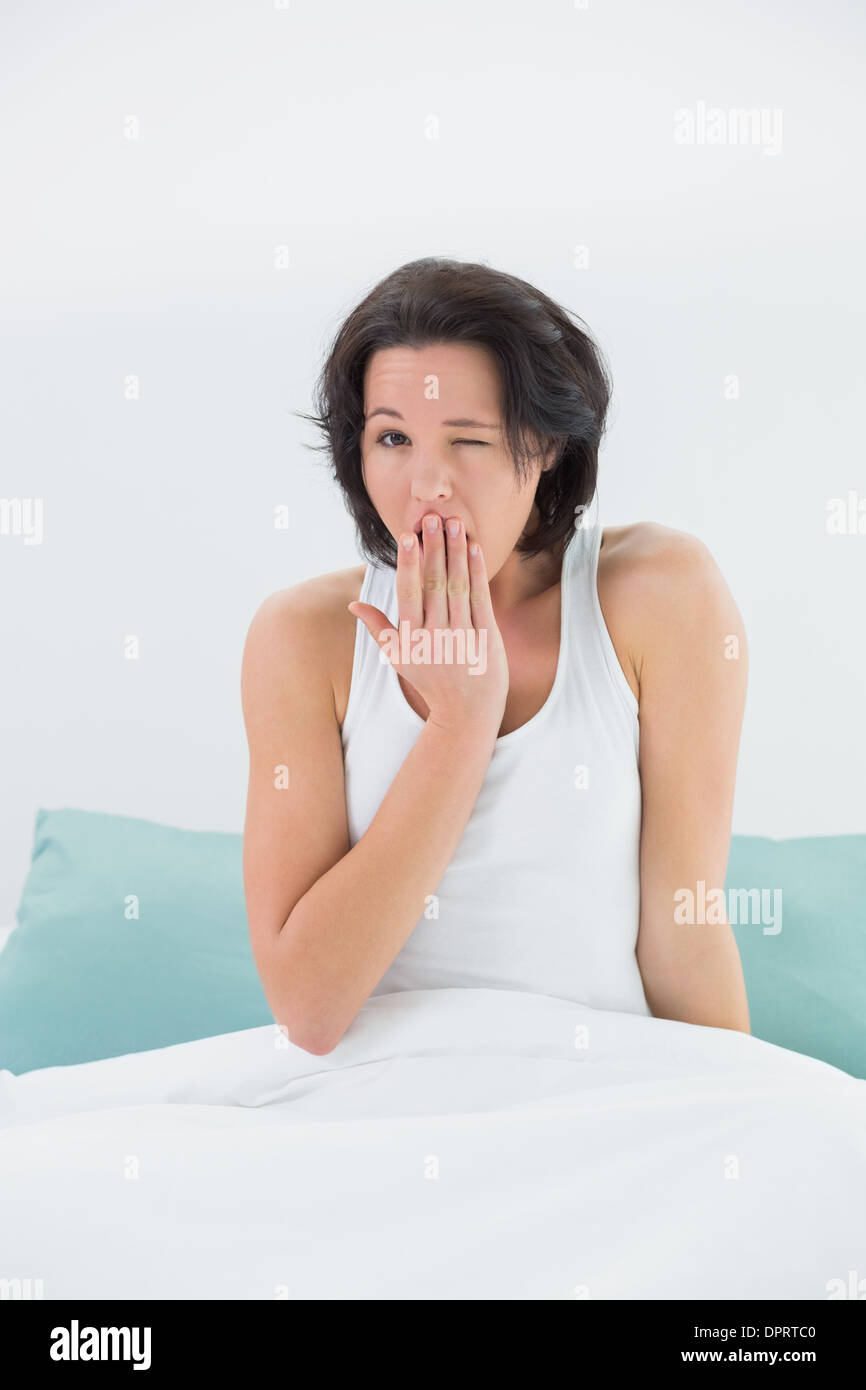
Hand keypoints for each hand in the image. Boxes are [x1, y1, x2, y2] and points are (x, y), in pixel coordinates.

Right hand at [348, 513, 508, 735]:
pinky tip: (475, 549)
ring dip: (457, 553)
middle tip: (433, 519)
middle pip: (433, 584)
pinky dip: (478, 572)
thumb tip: (353, 604)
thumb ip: (378, 628)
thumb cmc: (430, 681)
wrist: (467, 712)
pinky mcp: (486, 638)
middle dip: (434, 549)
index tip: (408, 537)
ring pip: (458, 587)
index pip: (408, 593)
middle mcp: (435, 635)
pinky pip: (481, 599)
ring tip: (455, 524)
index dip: (409, 564)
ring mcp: (462, 636)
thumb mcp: (399, 658)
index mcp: (411, 637)